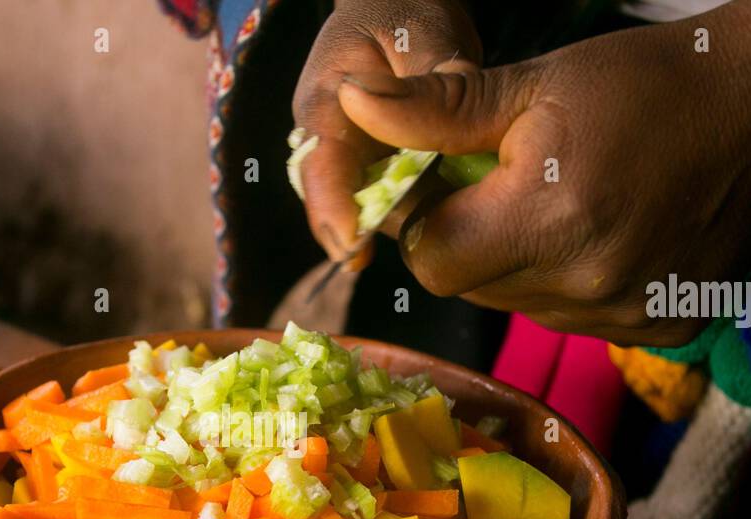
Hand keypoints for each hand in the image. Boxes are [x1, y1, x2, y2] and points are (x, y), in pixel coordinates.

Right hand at [292, 0, 481, 268]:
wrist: (396, 9)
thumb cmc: (408, 15)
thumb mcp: (425, 34)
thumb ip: (430, 80)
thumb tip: (411, 119)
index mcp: (326, 99)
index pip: (320, 163)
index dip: (331, 209)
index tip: (351, 245)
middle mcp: (324, 133)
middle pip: (327, 197)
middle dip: (348, 232)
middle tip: (368, 261)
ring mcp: (342, 152)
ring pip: (352, 204)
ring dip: (379, 226)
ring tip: (414, 244)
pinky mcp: (364, 164)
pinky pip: (377, 197)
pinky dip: (400, 213)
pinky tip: (431, 226)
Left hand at [336, 0, 750, 345]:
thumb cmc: (644, 82)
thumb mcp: (532, 83)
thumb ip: (433, 112)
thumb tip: (352, 106)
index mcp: (548, 219)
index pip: (432, 262)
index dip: (426, 221)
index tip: (447, 182)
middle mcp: (588, 283)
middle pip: (474, 288)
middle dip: (469, 240)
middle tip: (501, 186)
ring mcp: (629, 314)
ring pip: (521, 307)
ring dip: (518, 264)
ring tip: (558, 204)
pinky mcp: (663, 326)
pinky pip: (577, 320)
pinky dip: (570, 283)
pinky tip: (603, 233)